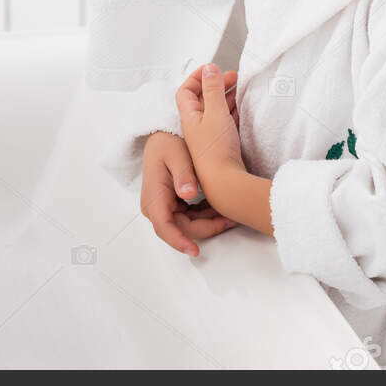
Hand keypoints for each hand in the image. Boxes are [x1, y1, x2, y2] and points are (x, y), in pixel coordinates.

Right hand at [140, 131, 236, 257]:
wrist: (162, 135)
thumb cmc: (167, 143)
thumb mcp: (177, 154)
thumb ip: (183, 174)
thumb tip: (187, 194)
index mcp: (154, 197)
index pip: (164, 227)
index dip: (179, 241)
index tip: (195, 251)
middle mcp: (155, 207)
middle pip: (182, 229)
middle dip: (207, 228)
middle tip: (231, 220)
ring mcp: (164, 208)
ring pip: (188, 226)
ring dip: (209, 222)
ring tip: (230, 213)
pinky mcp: (173, 206)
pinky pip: (190, 217)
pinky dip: (206, 214)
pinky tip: (220, 207)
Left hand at [175, 63, 244, 189]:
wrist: (225, 183)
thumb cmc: (216, 149)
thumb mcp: (215, 112)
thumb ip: (212, 89)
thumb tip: (209, 68)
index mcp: (189, 117)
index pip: (186, 91)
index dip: (197, 77)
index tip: (212, 68)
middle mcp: (196, 126)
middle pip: (203, 99)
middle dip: (217, 84)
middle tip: (234, 77)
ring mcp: (208, 137)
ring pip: (216, 110)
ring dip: (226, 97)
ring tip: (242, 89)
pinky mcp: (221, 146)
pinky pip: (225, 123)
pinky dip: (233, 112)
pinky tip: (243, 109)